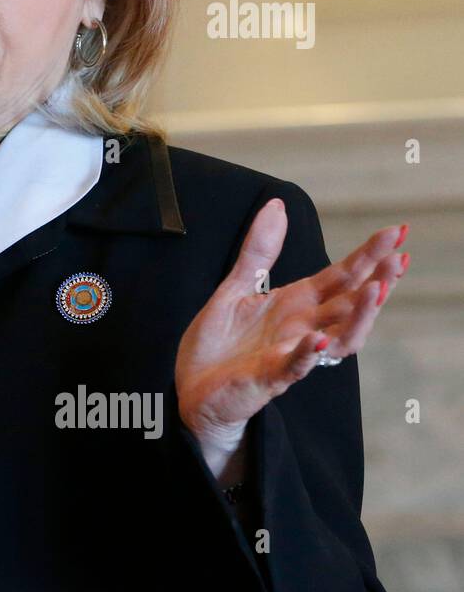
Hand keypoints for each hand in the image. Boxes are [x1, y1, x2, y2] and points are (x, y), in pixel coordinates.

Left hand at [175, 198, 408, 471]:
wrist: (192, 386)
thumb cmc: (219, 344)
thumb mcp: (235, 287)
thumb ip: (259, 251)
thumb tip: (278, 205)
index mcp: (296, 304)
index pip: (341, 277)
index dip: (368, 256)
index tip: (396, 232)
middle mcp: (302, 328)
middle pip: (350, 304)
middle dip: (377, 282)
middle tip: (400, 259)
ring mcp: (290, 353)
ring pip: (338, 337)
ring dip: (358, 316)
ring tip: (376, 292)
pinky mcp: (269, 377)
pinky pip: (294, 366)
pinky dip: (308, 353)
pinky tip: (319, 338)